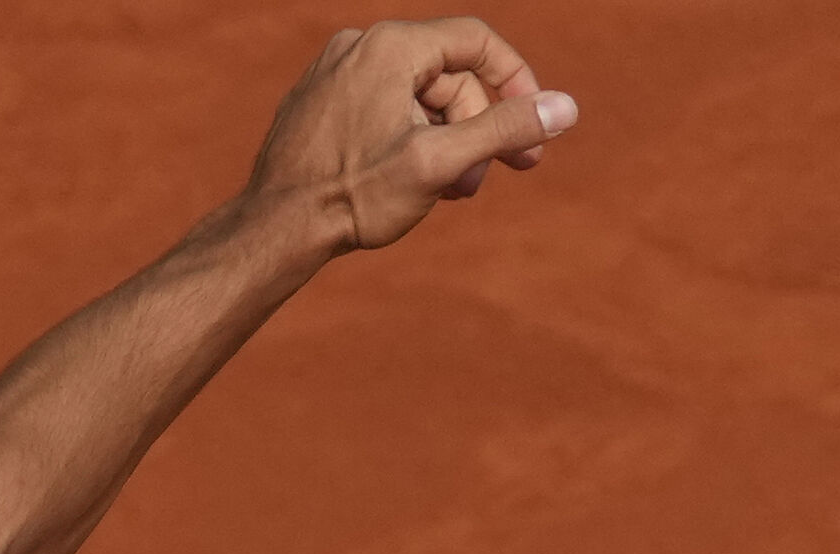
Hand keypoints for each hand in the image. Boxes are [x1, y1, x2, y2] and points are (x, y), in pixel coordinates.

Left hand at [246, 18, 579, 252]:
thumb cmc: (352, 196)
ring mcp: (336, 72)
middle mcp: (359, 46)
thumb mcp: (441, 163)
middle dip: (476, 128)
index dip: (516, 82)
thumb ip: (503, 130)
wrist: (274, 227)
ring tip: (449, 191)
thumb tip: (565, 108)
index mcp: (390, 47)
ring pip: (416, 98)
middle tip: (488, 180)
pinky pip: (384, 109)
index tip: (535, 127)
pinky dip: (411, 140)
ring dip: (445, 142)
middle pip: (448, 76)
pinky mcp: (322, 101)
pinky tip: (413, 184)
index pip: (476, 41)